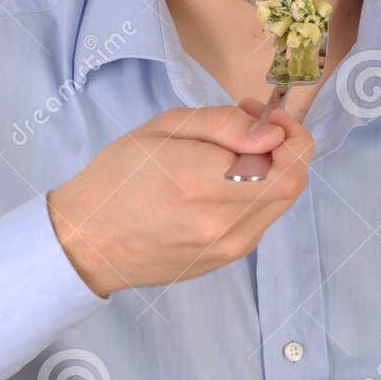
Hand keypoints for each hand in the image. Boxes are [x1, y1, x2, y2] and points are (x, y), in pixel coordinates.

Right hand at [48, 103, 313, 297]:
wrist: (88, 241)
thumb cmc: (117, 177)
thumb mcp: (163, 128)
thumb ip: (223, 124)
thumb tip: (271, 133)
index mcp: (202, 180)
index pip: (287, 164)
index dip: (291, 136)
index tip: (268, 119)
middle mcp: (222, 221)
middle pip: (292, 185)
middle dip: (285, 151)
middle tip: (254, 131)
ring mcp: (227, 247)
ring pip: (278, 204)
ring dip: (270, 174)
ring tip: (232, 157)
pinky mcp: (224, 259)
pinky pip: (258, 221)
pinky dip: (253, 196)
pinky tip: (220, 185)